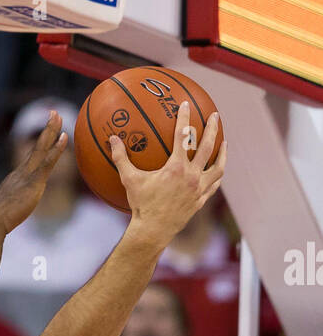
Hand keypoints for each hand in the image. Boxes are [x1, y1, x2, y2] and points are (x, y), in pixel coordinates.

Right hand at [0, 111, 67, 233]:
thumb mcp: (9, 209)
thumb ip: (15, 205)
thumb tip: (13, 212)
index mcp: (18, 177)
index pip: (33, 156)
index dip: (42, 142)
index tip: (49, 130)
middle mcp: (22, 171)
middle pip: (37, 146)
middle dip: (47, 129)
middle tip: (54, 112)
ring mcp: (27, 175)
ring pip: (41, 148)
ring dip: (51, 130)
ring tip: (58, 115)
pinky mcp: (33, 182)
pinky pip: (47, 162)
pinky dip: (56, 149)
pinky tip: (64, 137)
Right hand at [110, 102, 226, 246]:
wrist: (153, 231)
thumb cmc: (140, 205)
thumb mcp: (129, 180)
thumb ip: (121, 158)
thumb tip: (112, 139)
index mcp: (175, 168)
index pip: (182, 136)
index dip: (184, 118)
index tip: (186, 104)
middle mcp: (191, 176)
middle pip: (207, 146)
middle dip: (212, 128)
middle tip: (214, 115)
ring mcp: (199, 189)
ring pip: (218, 166)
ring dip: (222, 152)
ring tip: (225, 142)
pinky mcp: (201, 201)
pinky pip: (214, 184)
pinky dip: (218, 174)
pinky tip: (218, 169)